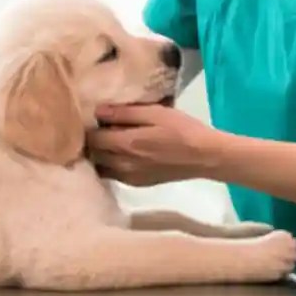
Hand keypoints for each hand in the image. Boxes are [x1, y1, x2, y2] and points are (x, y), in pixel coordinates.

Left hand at [85, 104, 221, 186]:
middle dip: (94, 141)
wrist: (204, 156)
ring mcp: (129, 178)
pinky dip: (111, 165)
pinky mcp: (137, 184)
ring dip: (101, 155)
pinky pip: (114, 175)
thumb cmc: (181, 129)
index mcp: (125, 144)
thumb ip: (124, 113)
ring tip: (111, 142)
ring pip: (101, 167)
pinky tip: (123, 155)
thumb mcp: (154, 113)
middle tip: (103, 128)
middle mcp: (122, 165)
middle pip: (94, 154)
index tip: (98, 118)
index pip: (92, 138)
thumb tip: (98, 111)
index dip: (92, 127)